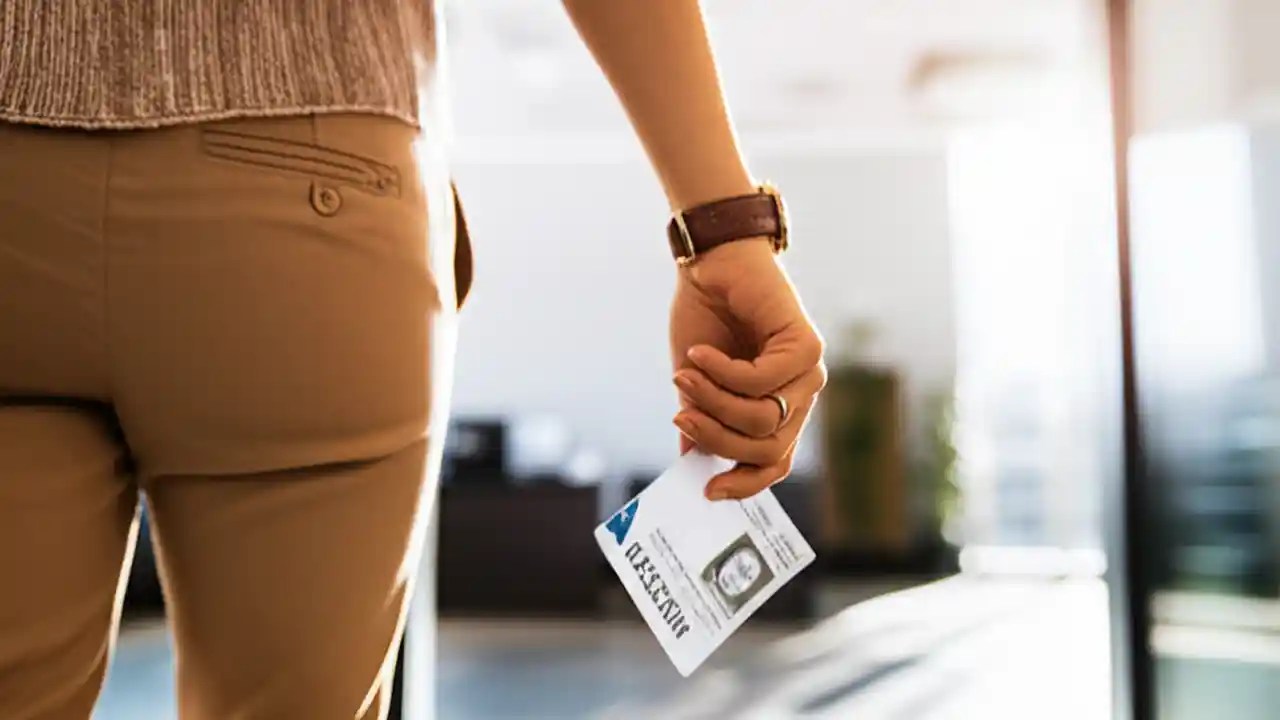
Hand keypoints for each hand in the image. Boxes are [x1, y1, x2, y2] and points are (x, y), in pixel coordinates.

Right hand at [669, 237, 825, 500]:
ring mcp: (808, 372)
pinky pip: (759, 382)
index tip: (708, 491)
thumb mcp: (696, 382)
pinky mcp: (806, 346)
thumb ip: (701, 421)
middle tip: (679, 418)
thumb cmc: (706, 318)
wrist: (714, 262)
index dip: (744, 483)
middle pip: (766, 448)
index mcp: (780, 407)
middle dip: (716, 438)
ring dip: (713, 402)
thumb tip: (691, 464)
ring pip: (761, 419)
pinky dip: (721, 372)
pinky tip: (699, 354)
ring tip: (682, 378)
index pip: (774, 463)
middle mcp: (801, 394)